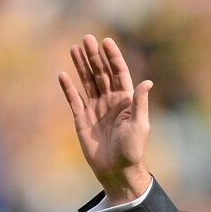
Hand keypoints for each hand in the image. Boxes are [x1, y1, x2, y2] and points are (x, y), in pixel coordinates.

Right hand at [59, 34, 152, 202]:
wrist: (118, 172)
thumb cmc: (132, 151)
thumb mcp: (140, 126)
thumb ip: (140, 103)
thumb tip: (147, 82)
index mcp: (125, 101)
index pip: (119, 73)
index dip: (113, 57)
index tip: (106, 42)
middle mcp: (110, 102)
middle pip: (101, 73)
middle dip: (95, 56)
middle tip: (87, 39)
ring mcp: (96, 109)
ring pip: (87, 82)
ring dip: (81, 66)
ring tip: (75, 48)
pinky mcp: (82, 119)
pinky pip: (74, 100)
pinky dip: (68, 88)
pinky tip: (63, 75)